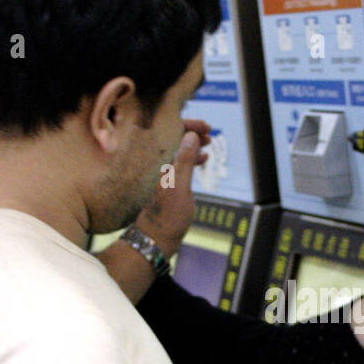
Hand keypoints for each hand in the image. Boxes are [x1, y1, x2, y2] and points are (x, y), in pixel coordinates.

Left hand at [134, 118, 210, 256]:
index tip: (205, 128)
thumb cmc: (168, 216)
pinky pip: (178, 162)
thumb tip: (190, 135)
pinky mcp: (164, 182)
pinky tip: (202, 159)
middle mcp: (155, 165)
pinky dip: (190, 158)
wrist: (156, 238)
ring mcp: (159, 173)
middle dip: (191, 132)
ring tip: (208, 144)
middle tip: (208, 134)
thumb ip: (184, 160)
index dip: (188, 125)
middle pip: (172, 138)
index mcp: (156, 162)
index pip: (170, 131)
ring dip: (192, 144)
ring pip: (176, 150)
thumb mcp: (180, 186)